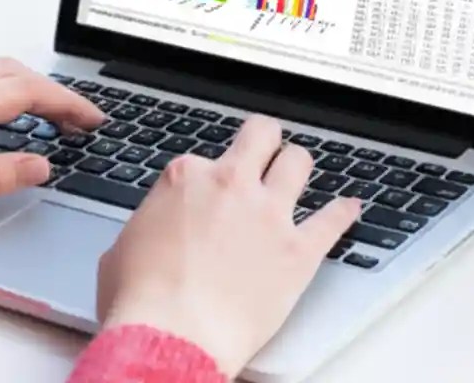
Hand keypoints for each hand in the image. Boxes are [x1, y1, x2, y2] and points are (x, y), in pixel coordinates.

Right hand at [98, 115, 359, 377]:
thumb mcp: (123, 249)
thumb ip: (150, 226)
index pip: (204, 160)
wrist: (172, 336)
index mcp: (186, 179)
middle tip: (264, 150)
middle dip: (263, 141)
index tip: (209, 193)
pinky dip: (344, 212)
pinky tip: (350, 208)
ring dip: (297, 165)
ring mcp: (269, 215)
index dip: (207, 178)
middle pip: (261, 136)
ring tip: (298, 172)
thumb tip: (156, 233)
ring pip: (298, 162)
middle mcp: (232, 186)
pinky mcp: (298, 251)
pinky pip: (333, 220)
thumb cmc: (141, 301)